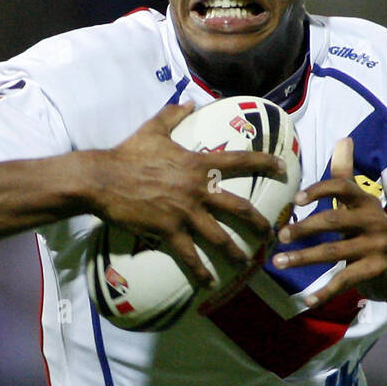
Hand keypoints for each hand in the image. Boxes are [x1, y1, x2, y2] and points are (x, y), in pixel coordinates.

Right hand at [88, 102, 288, 287]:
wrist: (103, 178)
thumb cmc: (127, 153)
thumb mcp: (153, 129)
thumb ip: (174, 115)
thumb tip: (189, 102)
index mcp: (198, 165)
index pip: (240, 162)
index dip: (265, 164)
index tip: (283, 168)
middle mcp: (197, 190)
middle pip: (239, 208)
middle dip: (259, 222)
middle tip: (270, 233)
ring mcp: (185, 212)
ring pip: (220, 237)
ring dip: (236, 253)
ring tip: (246, 264)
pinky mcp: (169, 231)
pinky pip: (190, 256)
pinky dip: (201, 272)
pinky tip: (209, 284)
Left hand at [273, 137, 386, 306]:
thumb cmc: (368, 234)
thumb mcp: (359, 206)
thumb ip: (346, 178)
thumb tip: (344, 139)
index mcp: (367, 201)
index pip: (343, 187)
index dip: (319, 190)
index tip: (295, 200)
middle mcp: (375, 221)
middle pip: (333, 221)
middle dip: (303, 228)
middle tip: (279, 235)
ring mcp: (377, 247)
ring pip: (333, 252)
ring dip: (302, 258)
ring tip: (278, 263)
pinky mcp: (375, 270)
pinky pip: (343, 281)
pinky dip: (324, 292)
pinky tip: (306, 300)